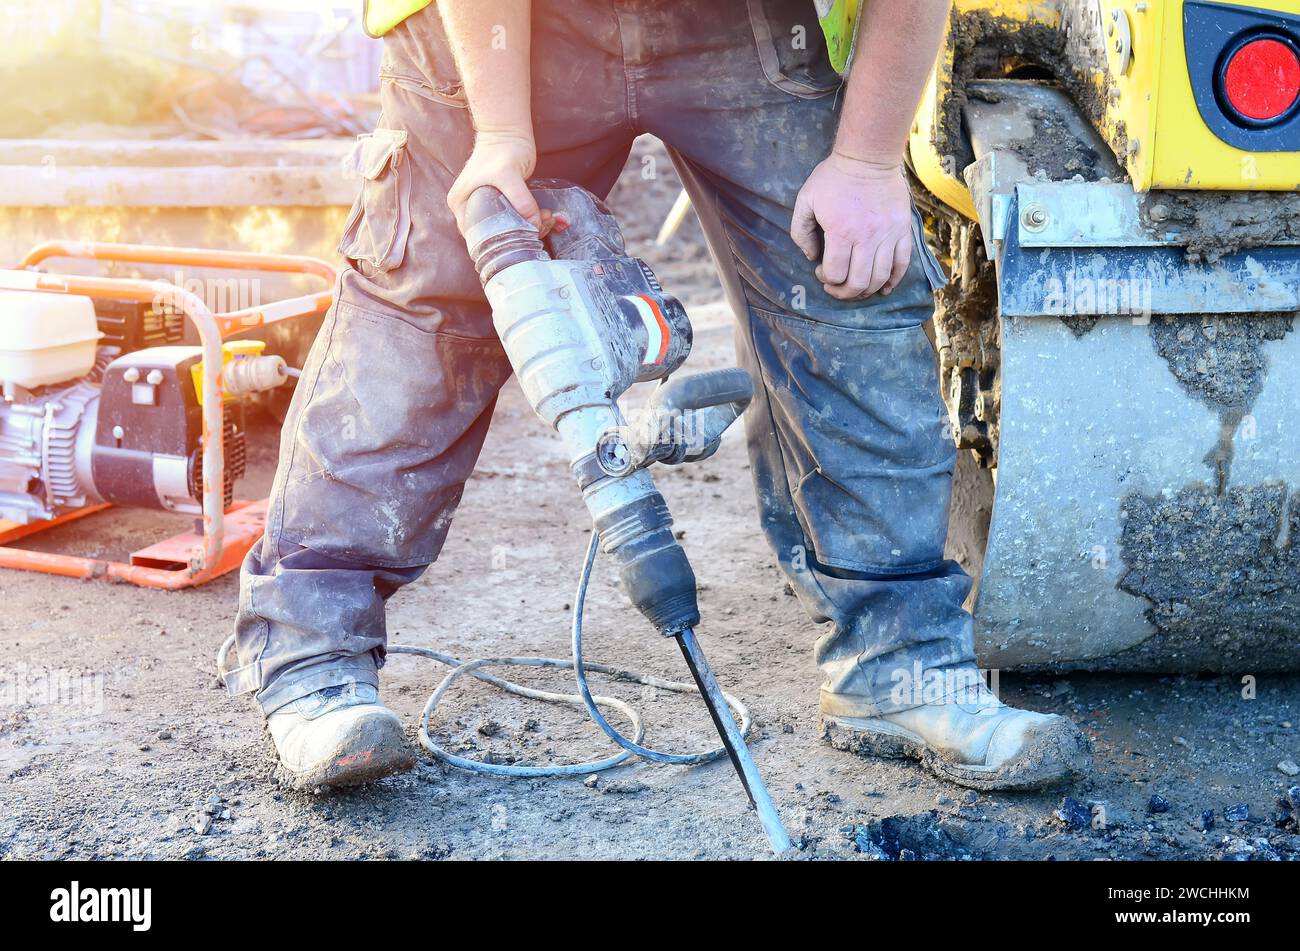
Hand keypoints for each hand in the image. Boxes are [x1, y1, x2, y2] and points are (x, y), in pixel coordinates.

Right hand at [447, 130, 555, 236]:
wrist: (509, 131)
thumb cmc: (500, 148)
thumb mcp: (507, 175)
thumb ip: (520, 200)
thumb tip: (534, 224)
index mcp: (461, 205)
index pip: (476, 237)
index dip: (500, 242)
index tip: (523, 237)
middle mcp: (470, 209)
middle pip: (496, 235)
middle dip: (521, 235)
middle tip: (541, 224)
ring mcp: (486, 206)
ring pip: (509, 229)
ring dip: (531, 228)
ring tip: (547, 216)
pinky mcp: (503, 203)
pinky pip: (517, 220)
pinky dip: (532, 221)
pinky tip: (546, 215)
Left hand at [790, 152, 913, 299]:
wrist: (869, 157)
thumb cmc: (834, 178)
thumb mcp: (805, 200)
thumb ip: (800, 232)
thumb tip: (811, 257)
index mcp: (841, 232)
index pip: (835, 274)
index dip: (825, 280)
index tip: (820, 271)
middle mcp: (867, 238)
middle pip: (858, 282)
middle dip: (844, 293)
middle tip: (836, 287)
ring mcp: (888, 235)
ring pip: (880, 278)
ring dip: (866, 290)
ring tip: (856, 287)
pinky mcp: (903, 231)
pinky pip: (902, 264)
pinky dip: (893, 281)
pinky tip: (883, 288)